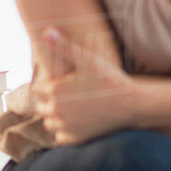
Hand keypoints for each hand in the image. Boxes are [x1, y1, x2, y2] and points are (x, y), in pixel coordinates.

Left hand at [32, 27, 135, 145]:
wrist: (132, 104)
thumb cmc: (110, 79)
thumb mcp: (88, 59)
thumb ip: (64, 47)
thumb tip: (47, 30)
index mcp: (55, 90)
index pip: (38, 89)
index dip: (50, 86)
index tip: (64, 84)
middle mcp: (55, 110)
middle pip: (41, 106)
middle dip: (52, 102)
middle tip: (72, 96)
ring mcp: (64, 126)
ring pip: (49, 122)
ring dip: (57, 117)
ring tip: (75, 109)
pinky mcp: (74, 140)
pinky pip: (60, 137)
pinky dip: (67, 131)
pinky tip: (80, 121)